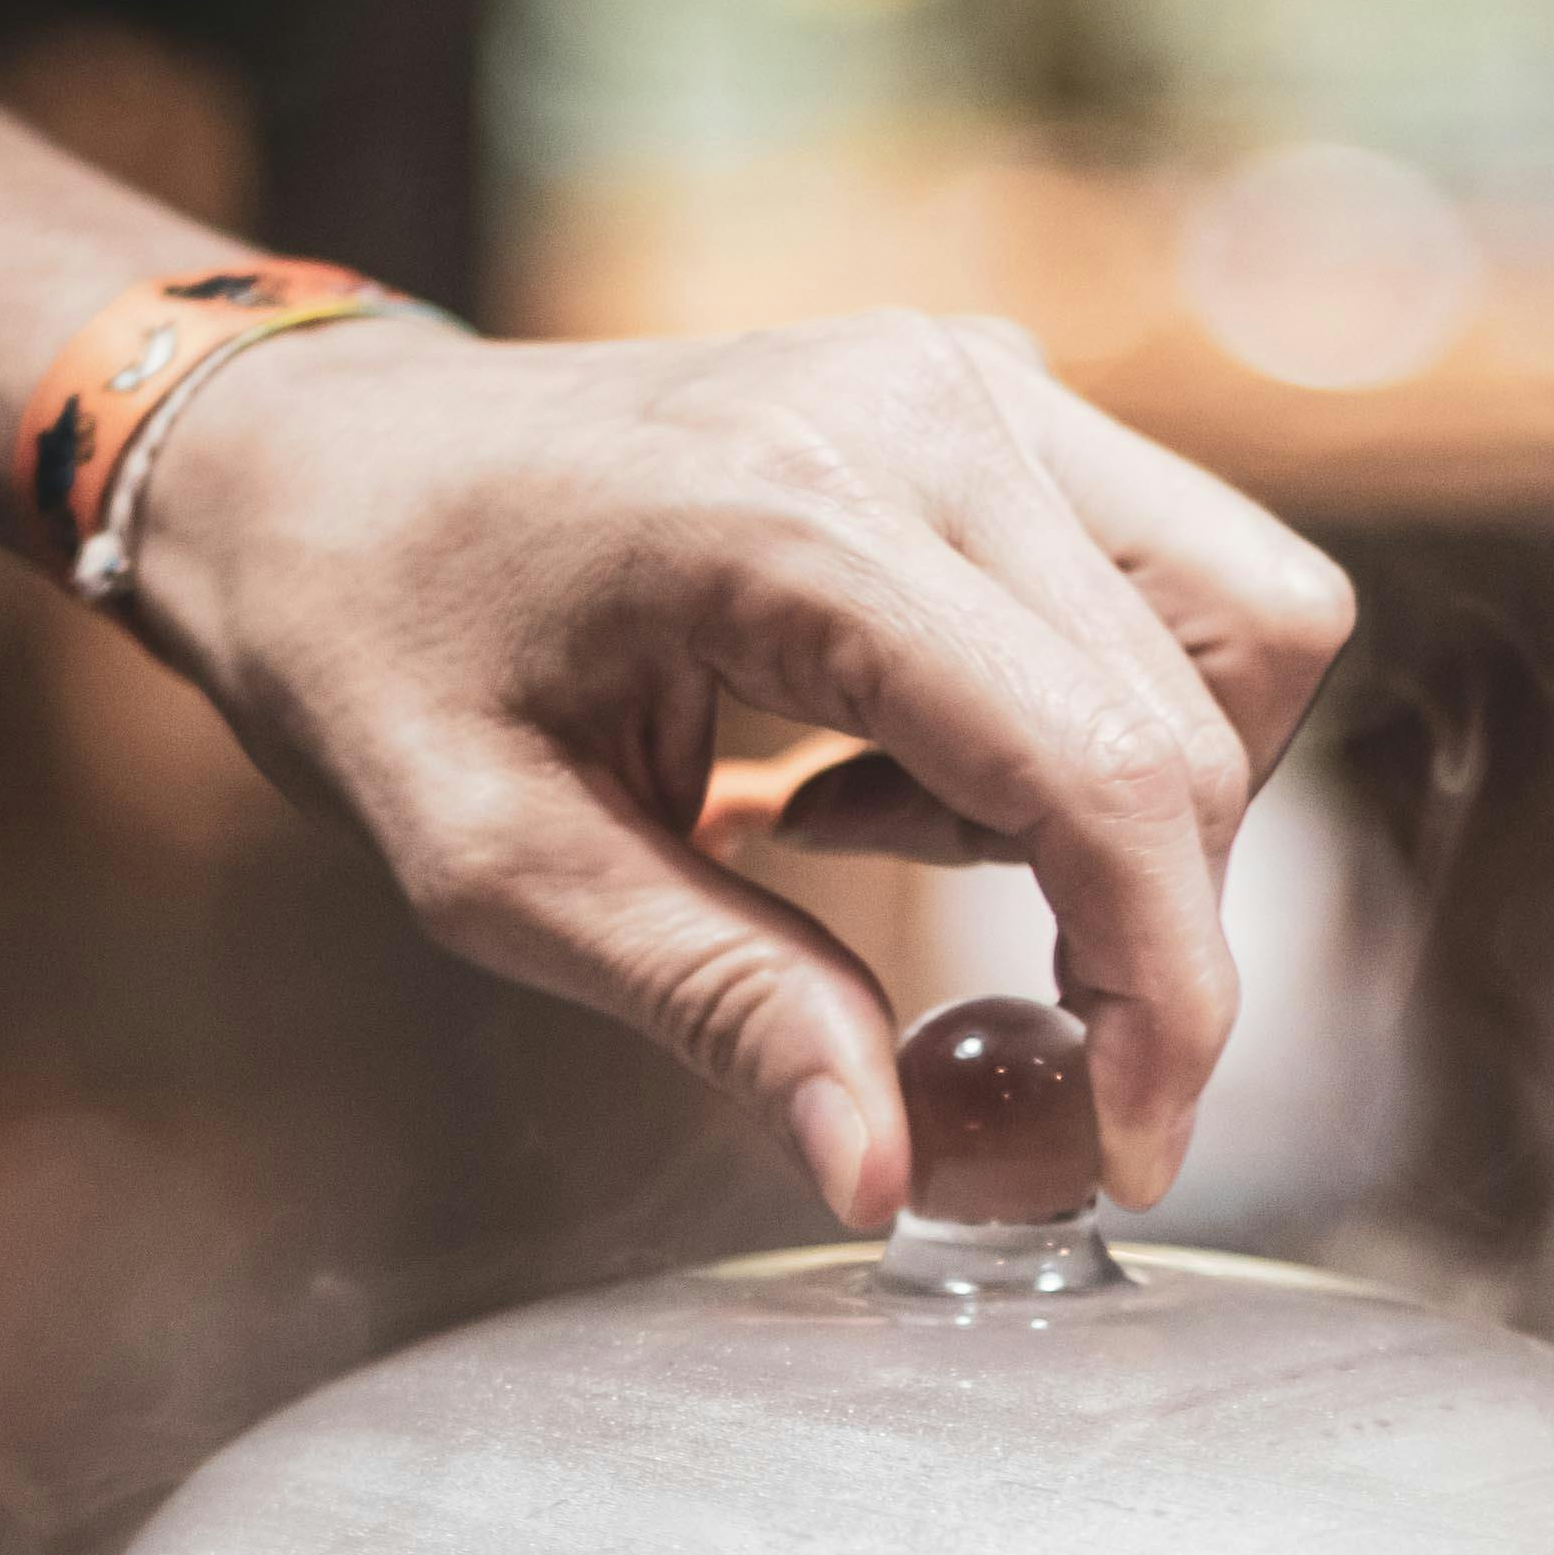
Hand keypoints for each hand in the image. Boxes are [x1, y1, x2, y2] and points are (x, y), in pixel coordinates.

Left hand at [120, 308, 1356, 1223]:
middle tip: (1011, 1036)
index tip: (1128, 1141)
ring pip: (1243, 628)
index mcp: (791, 517)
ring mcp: (972, 380)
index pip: (1097, 773)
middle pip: (1201, 719)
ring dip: (1136, 802)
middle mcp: (923, 414)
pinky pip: (1174, 580)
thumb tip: (891, 1174)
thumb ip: (719, 1009)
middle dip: (1153, 925)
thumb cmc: (370, 643)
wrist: (311, 461)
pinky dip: (1099, 716)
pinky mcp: (991, 395)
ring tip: (907, 843)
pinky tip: (909, 761)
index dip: (1164, 989)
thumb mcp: (497, 871)